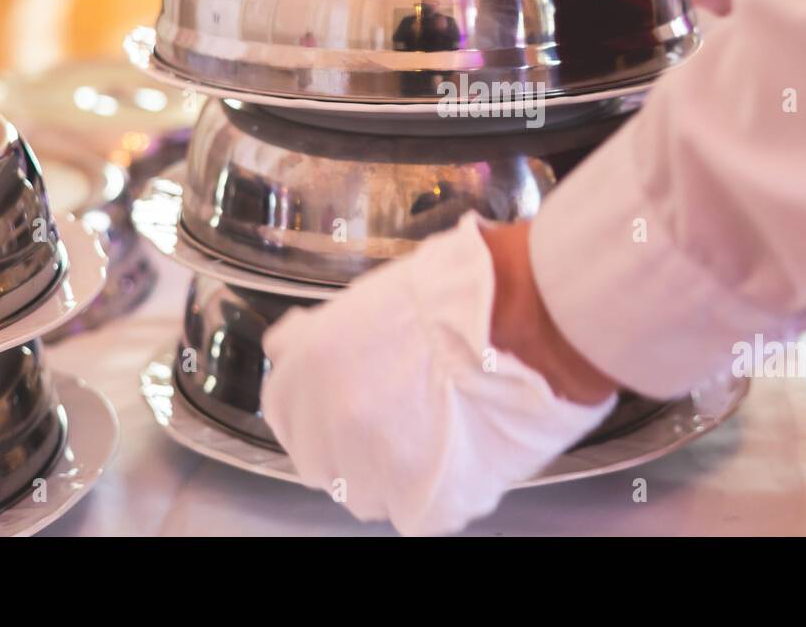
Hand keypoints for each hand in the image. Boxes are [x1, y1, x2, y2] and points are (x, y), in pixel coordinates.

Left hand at [261, 214, 615, 534]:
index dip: (320, 400)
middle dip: (352, 441)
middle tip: (402, 412)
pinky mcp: (423, 504)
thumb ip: (321, 334)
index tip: (349, 392)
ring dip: (393, 470)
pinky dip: (438, 493)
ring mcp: (372, 473)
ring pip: (368, 493)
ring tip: (439, 431)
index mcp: (306, 373)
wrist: (520, 320)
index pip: (285, 407)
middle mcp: (326, 428)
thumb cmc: (458, 292)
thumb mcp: (368, 295)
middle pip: (321, 459)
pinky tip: (462, 454)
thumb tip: (296, 341)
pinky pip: (418, 513)